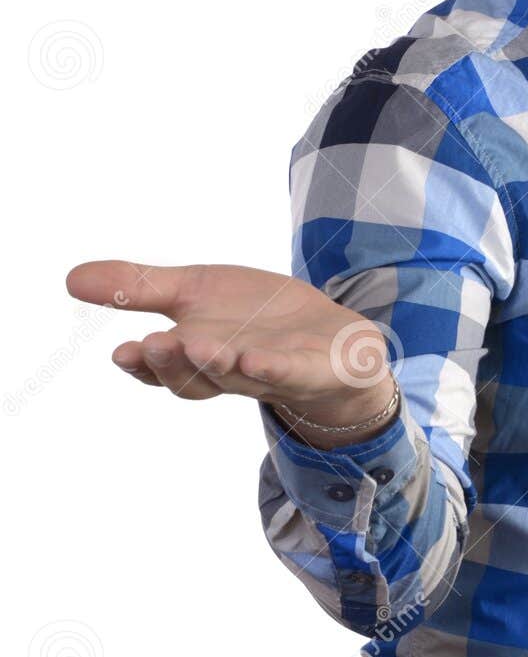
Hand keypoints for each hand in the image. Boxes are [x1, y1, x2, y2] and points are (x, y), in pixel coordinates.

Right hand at [65, 259, 393, 425]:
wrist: (329, 340)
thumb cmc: (253, 318)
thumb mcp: (194, 291)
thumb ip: (139, 287)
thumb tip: (69, 279)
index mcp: (196, 357)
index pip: (162, 369)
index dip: (143, 365)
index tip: (123, 353)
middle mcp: (229, 372)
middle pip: (196, 377)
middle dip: (175, 363)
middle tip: (153, 346)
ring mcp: (272, 374)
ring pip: (241, 377)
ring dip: (221, 365)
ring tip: (204, 347)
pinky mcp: (311, 368)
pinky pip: (291, 374)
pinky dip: (276, 370)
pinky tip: (261, 361)